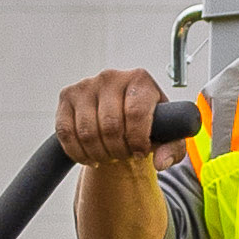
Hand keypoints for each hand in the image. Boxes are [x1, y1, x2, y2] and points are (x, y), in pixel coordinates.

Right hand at [50, 66, 180, 167]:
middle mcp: (111, 77)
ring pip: (87, 132)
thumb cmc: (146, 123)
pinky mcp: (66, 96)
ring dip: (99, 153)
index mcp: (140, 79)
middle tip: (123, 156)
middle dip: (118, 151)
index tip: (140, 153)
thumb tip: (161, 162)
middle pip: (110, 126)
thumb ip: (173, 149)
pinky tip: (90, 157)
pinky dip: (77, 152)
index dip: (137, 141)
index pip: (135, 113)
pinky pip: (66, 132)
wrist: (121, 116)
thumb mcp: (167, 135)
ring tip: (109, 156)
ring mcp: (86, 85)